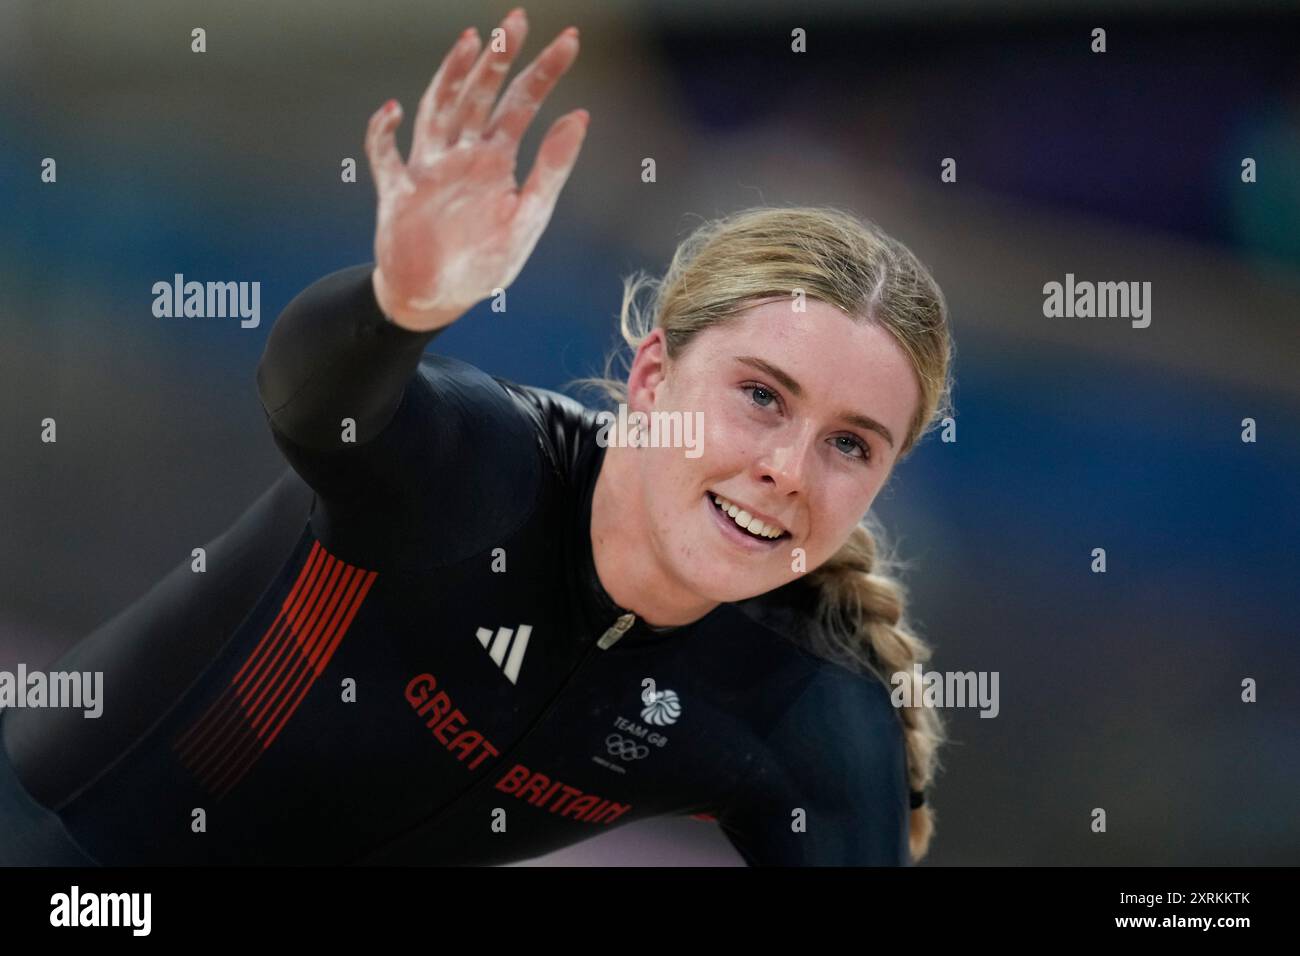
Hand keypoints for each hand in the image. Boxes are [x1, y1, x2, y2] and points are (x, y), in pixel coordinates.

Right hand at [364, 7, 587, 330]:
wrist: (436, 299)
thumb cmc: (483, 264)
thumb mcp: (528, 217)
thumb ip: (552, 168)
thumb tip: (581, 116)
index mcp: (495, 160)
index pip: (522, 104)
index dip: (544, 71)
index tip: (570, 40)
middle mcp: (461, 155)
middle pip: (480, 94)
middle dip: (499, 57)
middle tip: (518, 18)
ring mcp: (427, 169)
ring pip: (438, 109)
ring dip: (451, 75)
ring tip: (470, 41)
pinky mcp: (397, 192)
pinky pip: (384, 155)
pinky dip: (384, 132)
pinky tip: (393, 110)